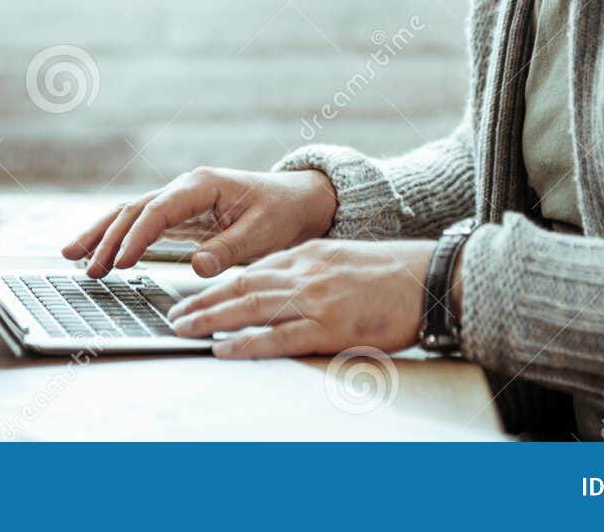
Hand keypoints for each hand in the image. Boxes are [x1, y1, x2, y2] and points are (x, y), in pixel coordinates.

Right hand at [61, 167, 337, 277]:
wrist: (297, 200)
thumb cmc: (282, 213)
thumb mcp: (264, 233)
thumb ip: (230, 249)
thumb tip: (198, 266)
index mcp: (203, 185)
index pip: (159, 210)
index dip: (137, 237)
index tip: (121, 262)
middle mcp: (184, 188)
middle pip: (134, 210)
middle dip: (107, 237)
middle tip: (85, 266)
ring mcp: (178, 200)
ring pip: (130, 215)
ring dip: (102, 235)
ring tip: (73, 257)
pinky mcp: (178, 215)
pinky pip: (141, 225)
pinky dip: (118, 238)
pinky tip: (98, 255)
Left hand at [167, 239, 436, 357]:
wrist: (430, 279)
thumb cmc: (392, 275)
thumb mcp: (342, 260)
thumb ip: (309, 270)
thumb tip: (277, 287)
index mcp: (308, 255)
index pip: (252, 271)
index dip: (218, 285)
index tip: (193, 295)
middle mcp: (304, 273)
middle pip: (241, 287)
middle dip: (202, 301)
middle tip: (174, 315)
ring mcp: (315, 299)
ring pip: (250, 308)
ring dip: (210, 319)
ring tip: (183, 329)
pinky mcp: (329, 326)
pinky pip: (278, 337)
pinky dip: (245, 342)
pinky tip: (222, 348)